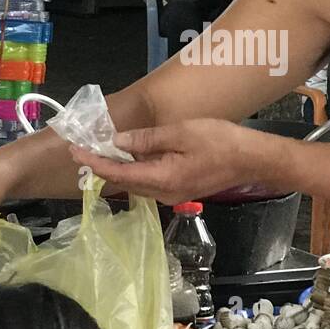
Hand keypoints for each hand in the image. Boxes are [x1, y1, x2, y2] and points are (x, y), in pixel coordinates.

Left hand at [68, 119, 263, 204]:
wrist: (254, 160)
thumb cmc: (221, 142)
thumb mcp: (181, 133)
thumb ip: (146, 139)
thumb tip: (116, 142)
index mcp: (161, 180)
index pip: (117, 173)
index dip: (94, 162)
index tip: (75, 151)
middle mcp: (162, 194)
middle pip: (123, 181)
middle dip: (100, 166)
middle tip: (81, 149)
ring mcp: (171, 195)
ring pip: (135, 183)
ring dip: (117, 168)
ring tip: (98, 151)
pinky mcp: (179, 190)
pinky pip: (148, 181)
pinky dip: (134, 169)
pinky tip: (128, 156)